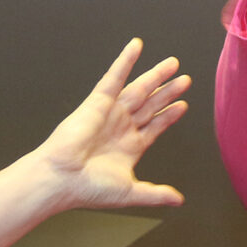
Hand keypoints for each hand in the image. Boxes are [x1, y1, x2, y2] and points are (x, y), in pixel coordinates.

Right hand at [33, 38, 190, 211]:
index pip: (154, 126)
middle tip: (185, 79)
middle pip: (151, 105)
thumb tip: (178, 200)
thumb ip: (156, 193)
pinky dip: (125, 61)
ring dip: (156, 76)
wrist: (62, 180)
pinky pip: (114, 77)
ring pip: (139, 89)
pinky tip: (136, 46)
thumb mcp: (131, 192)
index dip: (169, 116)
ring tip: (173, 64)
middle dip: (168, 92)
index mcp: (129, 147)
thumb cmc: (88, 189)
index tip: (182, 105)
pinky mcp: (98, 102)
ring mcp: (111, 113)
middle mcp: (121, 127)